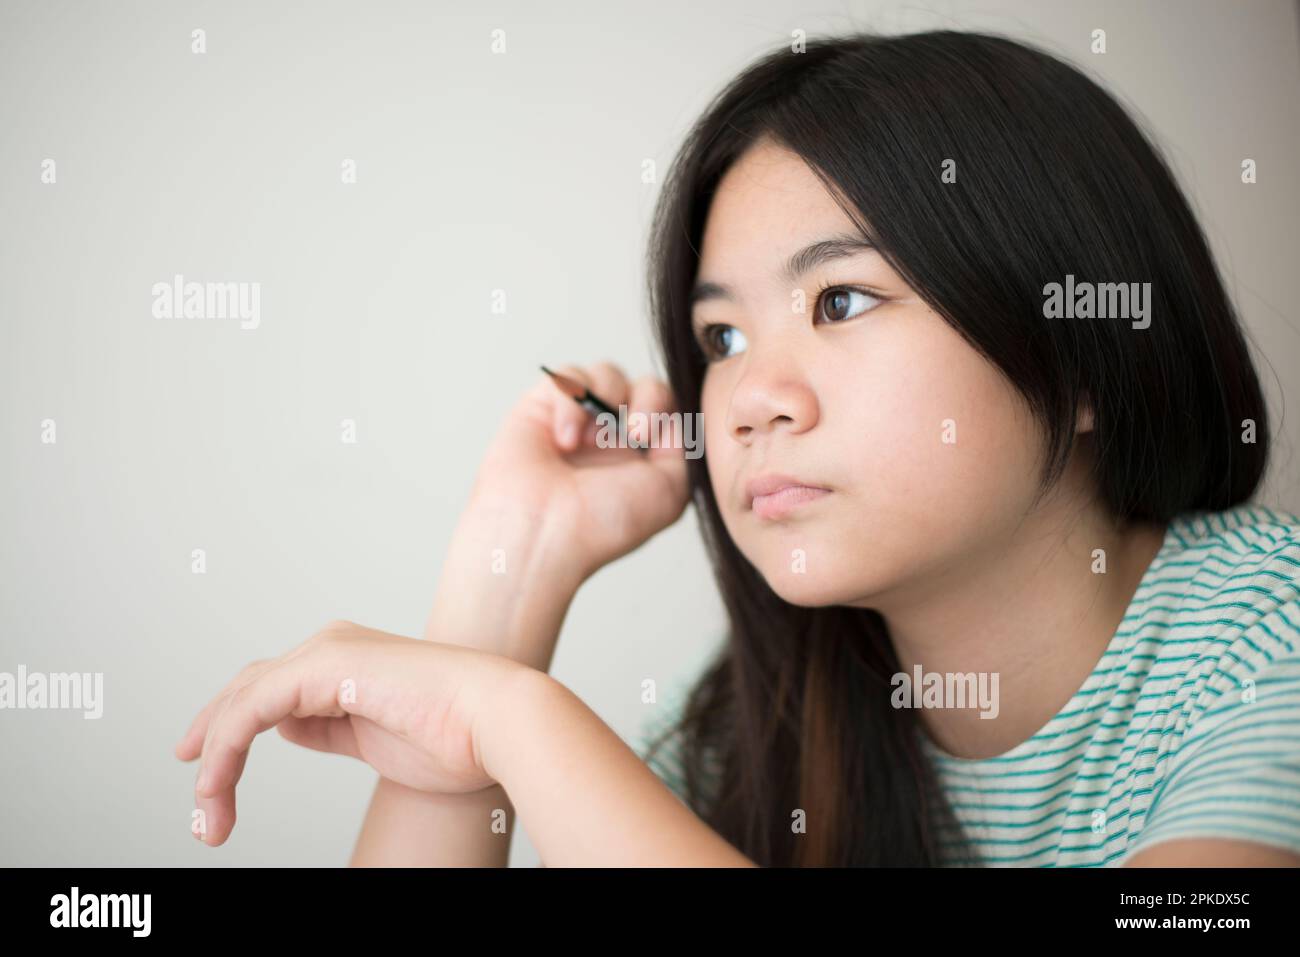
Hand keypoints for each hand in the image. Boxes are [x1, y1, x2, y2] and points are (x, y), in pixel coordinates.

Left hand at [173, 619, 530, 845]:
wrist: (498, 722)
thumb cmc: (458, 738)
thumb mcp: (374, 739)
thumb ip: (329, 728)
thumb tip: (289, 728)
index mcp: (348, 661)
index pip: (270, 690)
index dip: (229, 728)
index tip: (208, 778)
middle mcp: (332, 647)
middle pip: (247, 689)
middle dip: (211, 740)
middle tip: (199, 802)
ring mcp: (326, 652)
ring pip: (243, 699)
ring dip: (216, 759)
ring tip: (210, 813)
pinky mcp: (324, 665)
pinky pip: (253, 708)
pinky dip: (227, 747)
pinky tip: (218, 781)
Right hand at [473, 362, 690, 584]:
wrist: (543, 535)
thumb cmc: (601, 524)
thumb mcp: (670, 492)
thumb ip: (683, 448)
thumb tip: (671, 416)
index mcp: (640, 458)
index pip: (667, 410)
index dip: (667, 411)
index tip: (651, 438)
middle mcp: (610, 438)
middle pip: (642, 385)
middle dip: (647, 399)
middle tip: (634, 434)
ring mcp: (577, 421)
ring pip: (607, 374)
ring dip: (608, 399)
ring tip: (589, 441)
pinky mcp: (541, 408)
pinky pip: (567, 377)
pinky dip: (571, 402)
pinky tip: (564, 440)